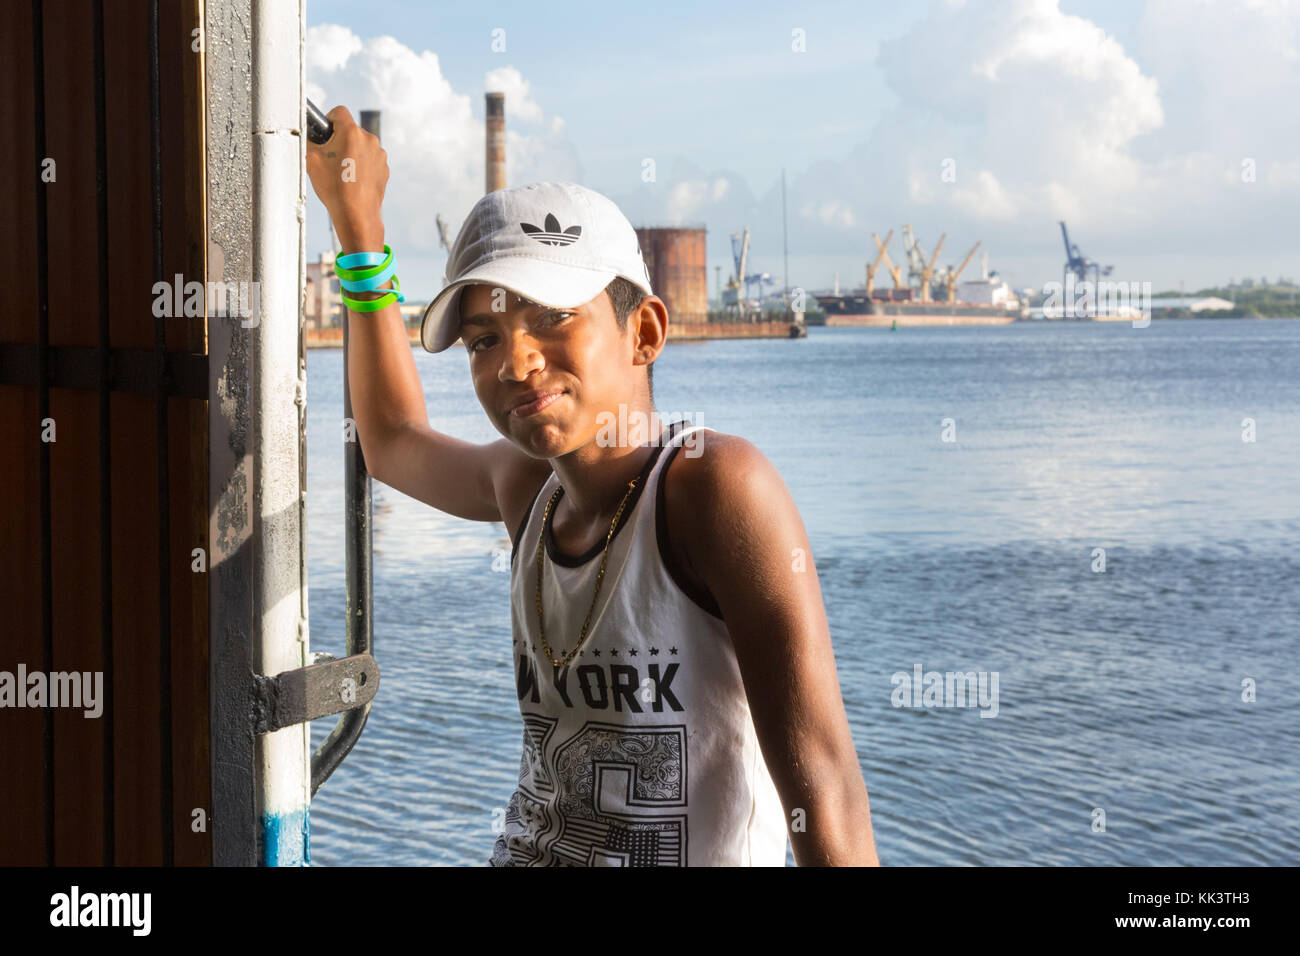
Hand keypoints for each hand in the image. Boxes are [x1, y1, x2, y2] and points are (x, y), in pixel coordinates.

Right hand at [305, 105, 387, 250]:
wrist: (356, 214)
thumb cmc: (334, 188)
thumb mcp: (310, 159)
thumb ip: (308, 139)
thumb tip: (307, 133)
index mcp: (352, 132)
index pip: (339, 112)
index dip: (328, 120)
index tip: (325, 133)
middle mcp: (370, 140)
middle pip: (350, 130)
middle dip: (339, 139)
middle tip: (329, 158)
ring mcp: (380, 155)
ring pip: (360, 145)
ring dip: (351, 152)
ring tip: (341, 172)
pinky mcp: (384, 168)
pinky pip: (369, 159)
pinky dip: (360, 165)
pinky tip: (352, 180)